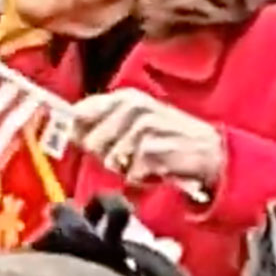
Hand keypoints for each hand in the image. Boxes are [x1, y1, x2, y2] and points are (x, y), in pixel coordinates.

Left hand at [72, 89, 225, 191]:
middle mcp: (133, 106)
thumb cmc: (168, 140)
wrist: (210, 151)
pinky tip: (156, 169)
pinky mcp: (153, 148)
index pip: (81, 111)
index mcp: (124, 97)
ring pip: (110, 159)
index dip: (70, 129)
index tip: (69, 139)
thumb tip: (65, 131)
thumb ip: (102, 126)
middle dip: (104, 155)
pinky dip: (141, 178)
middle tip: (127, 156)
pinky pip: (130, 173)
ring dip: (126, 168)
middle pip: (91, 140)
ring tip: (145, 161)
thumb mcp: (136, 124)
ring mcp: (144, 126)